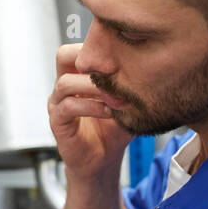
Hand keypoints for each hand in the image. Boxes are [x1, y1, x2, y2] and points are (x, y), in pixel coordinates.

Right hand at [47, 42, 133, 177]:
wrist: (103, 160)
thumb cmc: (114, 129)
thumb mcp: (125, 101)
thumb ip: (129, 83)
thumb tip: (150, 64)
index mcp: (78, 76)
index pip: (78, 48)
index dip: (97, 47)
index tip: (122, 58)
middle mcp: (64, 86)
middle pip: (62, 55)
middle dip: (89, 60)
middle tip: (113, 71)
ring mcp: (57, 103)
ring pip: (65, 82)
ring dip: (93, 87)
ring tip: (115, 97)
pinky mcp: (57, 122)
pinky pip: (68, 107)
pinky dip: (90, 107)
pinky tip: (109, 111)